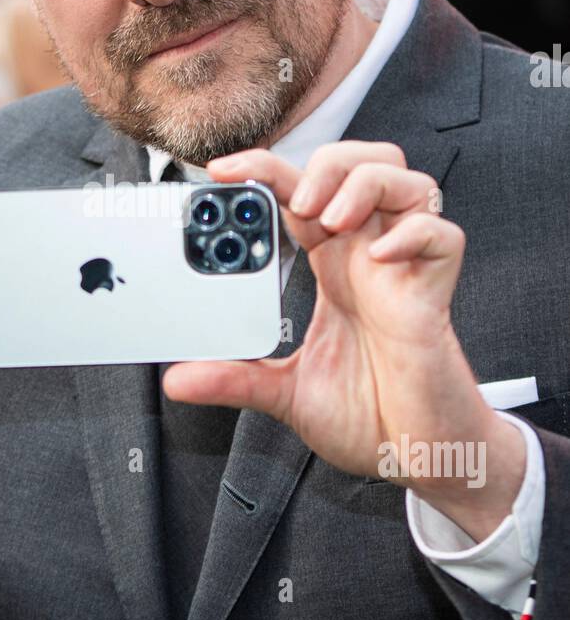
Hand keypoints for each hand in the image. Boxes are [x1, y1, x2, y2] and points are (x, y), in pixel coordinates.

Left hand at [163, 142, 525, 538]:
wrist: (418, 455)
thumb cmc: (367, 415)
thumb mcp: (285, 394)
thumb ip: (235, 379)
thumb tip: (176, 380)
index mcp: (333, 267)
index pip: (300, 193)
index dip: (265, 170)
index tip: (221, 171)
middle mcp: (368, 256)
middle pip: (361, 164)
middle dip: (327, 165)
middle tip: (297, 202)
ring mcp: (405, 271)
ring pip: (408, 181)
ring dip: (366, 184)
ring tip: (332, 220)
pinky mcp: (436, 295)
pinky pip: (443, 237)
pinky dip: (414, 233)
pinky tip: (382, 258)